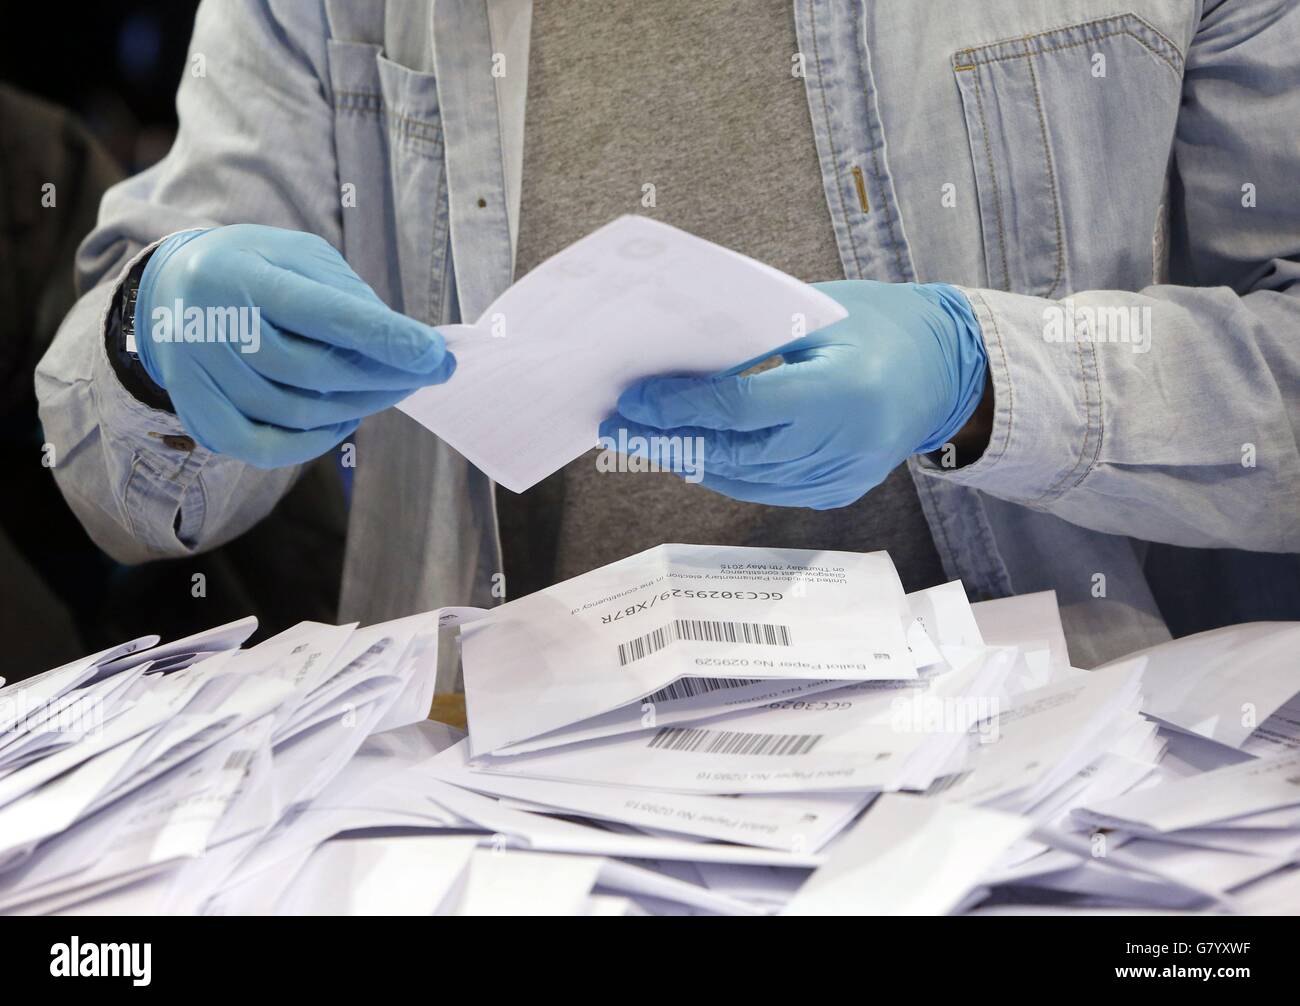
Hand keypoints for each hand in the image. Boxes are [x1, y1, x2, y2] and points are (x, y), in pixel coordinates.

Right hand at [133, 224, 454, 468]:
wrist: (171, 290)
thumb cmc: (256, 269)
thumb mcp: (300, 257)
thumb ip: (349, 296)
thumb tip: (407, 345)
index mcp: (239, 274)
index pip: (321, 313)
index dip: (383, 337)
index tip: (435, 354)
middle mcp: (210, 325)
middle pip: (314, 370)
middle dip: (384, 376)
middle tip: (427, 372)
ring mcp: (198, 374)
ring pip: (298, 411)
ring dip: (360, 406)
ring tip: (393, 389)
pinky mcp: (197, 412)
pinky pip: (265, 447)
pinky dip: (315, 443)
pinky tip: (345, 419)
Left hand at [599, 280, 987, 508]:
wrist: (947, 371)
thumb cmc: (881, 325)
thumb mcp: (819, 316)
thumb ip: (756, 346)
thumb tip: (682, 366)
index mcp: (839, 390)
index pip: (738, 406)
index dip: (679, 406)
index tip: (634, 400)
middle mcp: (840, 443)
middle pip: (732, 452)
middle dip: (668, 439)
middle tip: (618, 427)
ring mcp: (840, 476)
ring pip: (743, 478)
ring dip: (688, 459)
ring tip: (644, 440)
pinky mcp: (837, 492)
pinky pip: (766, 488)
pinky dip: (726, 471)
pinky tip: (692, 453)